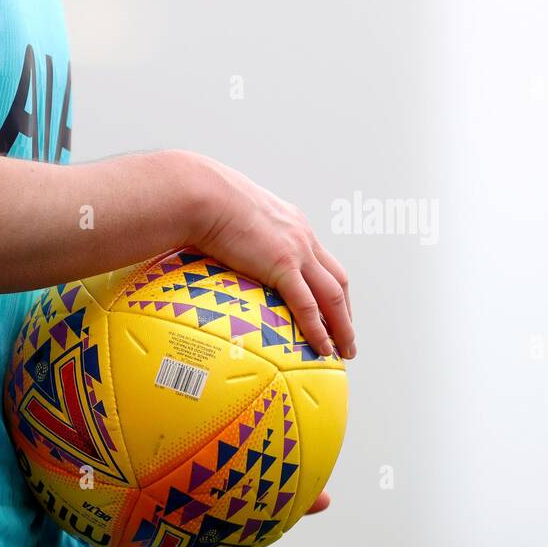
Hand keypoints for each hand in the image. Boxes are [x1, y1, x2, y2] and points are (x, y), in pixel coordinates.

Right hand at [180, 153, 354, 359]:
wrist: (202, 195)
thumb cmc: (202, 202)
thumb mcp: (227, 219)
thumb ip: (228, 235)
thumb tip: (207, 249)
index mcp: (291, 225)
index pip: (319, 261)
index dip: (327, 286)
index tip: (328, 309)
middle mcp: (302, 237)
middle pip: (336, 279)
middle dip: (344, 310)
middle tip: (345, 336)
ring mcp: (296, 251)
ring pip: (332, 296)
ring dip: (342, 326)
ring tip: (344, 351)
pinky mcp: (283, 265)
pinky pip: (308, 305)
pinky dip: (319, 329)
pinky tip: (323, 348)